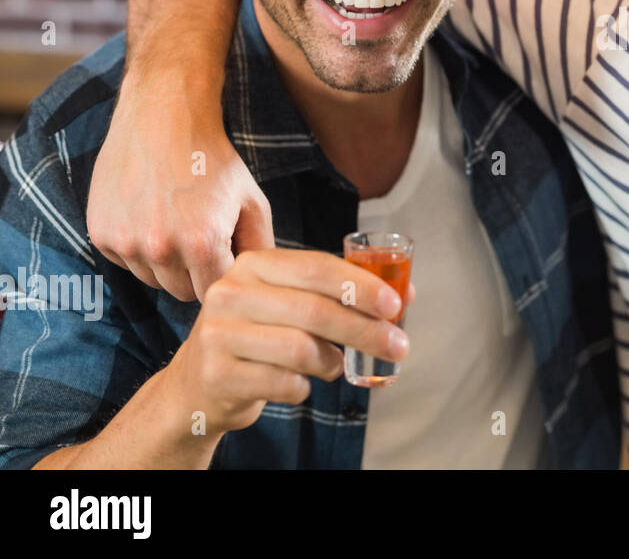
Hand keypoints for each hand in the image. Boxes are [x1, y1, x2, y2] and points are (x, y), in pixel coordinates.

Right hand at [87, 77, 273, 301]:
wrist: (162, 117)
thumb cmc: (213, 159)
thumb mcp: (252, 200)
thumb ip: (260, 247)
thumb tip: (260, 285)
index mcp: (202, 243)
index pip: (216, 290)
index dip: (225, 273)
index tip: (227, 253)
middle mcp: (159, 249)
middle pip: (183, 292)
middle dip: (197, 271)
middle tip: (202, 233)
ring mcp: (125, 243)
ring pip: (154, 280)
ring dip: (167, 262)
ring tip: (177, 220)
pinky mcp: (100, 234)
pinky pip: (127, 262)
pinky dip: (139, 248)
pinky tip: (151, 214)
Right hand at [163, 249, 409, 435]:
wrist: (197, 383)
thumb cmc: (259, 336)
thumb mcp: (292, 303)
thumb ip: (343, 295)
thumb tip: (407, 295)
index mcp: (254, 264)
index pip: (318, 267)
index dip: (362, 285)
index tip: (397, 305)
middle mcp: (231, 292)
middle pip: (315, 310)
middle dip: (366, 331)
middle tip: (399, 347)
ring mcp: (218, 333)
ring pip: (302, 349)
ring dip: (332, 363)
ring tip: (334, 366)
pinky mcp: (217, 374)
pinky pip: (285, 383)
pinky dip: (304, 387)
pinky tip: (299, 383)